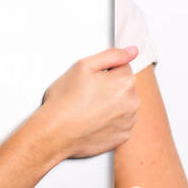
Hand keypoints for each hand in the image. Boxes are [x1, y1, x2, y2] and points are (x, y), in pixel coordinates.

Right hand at [36, 45, 140, 159]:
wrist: (54, 133)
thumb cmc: (64, 101)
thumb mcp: (83, 66)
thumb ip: (112, 55)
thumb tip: (132, 50)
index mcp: (125, 82)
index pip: (123, 67)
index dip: (105, 71)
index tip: (91, 80)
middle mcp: (132, 102)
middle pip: (125, 87)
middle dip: (110, 88)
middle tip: (87, 94)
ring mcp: (128, 121)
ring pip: (123, 105)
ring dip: (112, 105)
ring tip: (89, 109)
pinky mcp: (123, 136)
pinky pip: (120, 123)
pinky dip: (110, 121)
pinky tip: (93, 121)